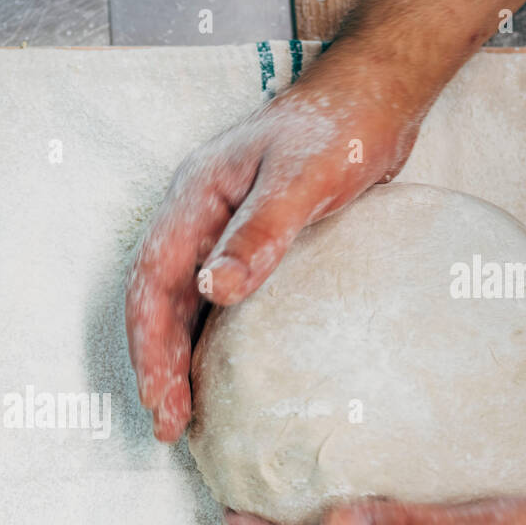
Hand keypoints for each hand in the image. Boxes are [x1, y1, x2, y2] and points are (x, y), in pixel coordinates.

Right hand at [124, 50, 426, 442]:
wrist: (374, 98)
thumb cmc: (338, 130)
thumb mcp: (302, 181)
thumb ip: (259, 234)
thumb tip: (215, 290)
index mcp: (193, 201)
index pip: (154, 285)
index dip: (151, 346)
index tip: (161, 398)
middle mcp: (196, 220)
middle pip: (160, 303)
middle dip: (157, 365)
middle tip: (168, 425)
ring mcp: (219, 233)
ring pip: (182, 306)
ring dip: (177, 359)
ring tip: (182, 414)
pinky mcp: (247, 245)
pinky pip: (214, 302)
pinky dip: (207, 341)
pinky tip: (217, 376)